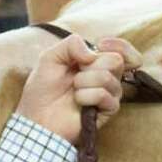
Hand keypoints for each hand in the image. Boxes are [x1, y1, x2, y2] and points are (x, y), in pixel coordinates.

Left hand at [15, 35, 138, 143]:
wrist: (38, 117)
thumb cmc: (43, 89)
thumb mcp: (50, 57)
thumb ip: (71, 44)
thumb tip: (94, 52)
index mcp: (97, 62)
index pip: (122, 50)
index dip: (118, 45)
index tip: (100, 45)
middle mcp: (108, 77)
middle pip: (116, 60)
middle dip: (90, 65)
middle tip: (76, 74)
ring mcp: (110, 94)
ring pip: (108, 77)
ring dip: (83, 82)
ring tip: (73, 90)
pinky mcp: (108, 110)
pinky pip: (103, 95)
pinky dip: (85, 96)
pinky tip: (78, 102)